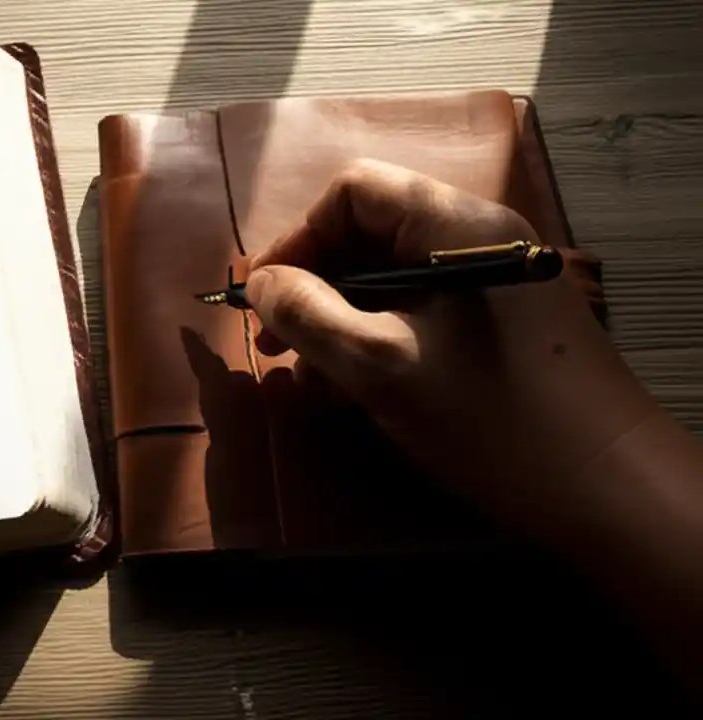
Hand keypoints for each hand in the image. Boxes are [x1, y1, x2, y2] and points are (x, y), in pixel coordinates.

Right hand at [245, 159, 656, 526]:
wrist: (608, 487)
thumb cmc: (490, 419)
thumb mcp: (381, 367)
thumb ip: (309, 316)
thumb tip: (260, 284)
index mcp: (457, 224)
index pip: (355, 191)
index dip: (297, 238)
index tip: (261, 298)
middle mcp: (479, 235)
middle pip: (371, 232)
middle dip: (313, 285)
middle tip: (273, 345)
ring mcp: (494, 279)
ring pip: (392, 277)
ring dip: (339, 320)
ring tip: (308, 378)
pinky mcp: (502, 321)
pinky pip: (422, 309)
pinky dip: (378, 338)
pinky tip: (351, 388)